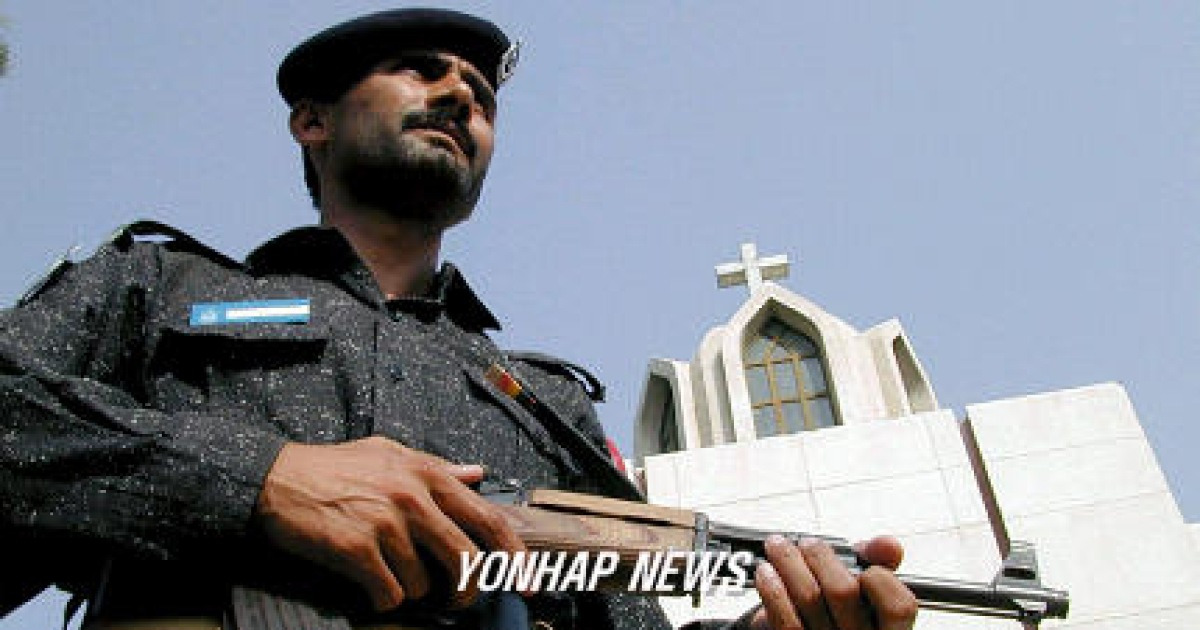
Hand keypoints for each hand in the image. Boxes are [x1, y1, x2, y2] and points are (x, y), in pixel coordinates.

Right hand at [254, 436, 525, 610]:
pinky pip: (389, 595)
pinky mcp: (357, 550)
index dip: (514, 555)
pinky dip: (382, 599)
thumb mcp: (390, 453)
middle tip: (457, 601)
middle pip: (465, 560)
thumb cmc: (335, 467)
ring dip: (410, 592)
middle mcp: (414, 498)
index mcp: (429, 475)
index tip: (525, 582)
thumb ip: (438, 467)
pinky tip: (368, 585)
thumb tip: (477, 473)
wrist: (276, 479)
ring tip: (389, 575)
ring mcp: (386, 525)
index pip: (489, 519)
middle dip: (467, 590)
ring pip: (423, 585)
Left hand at [748, 535, 916, 629]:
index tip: (863, 567)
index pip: (899, 606)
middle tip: (807, 542)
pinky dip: (772, 589)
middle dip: (819, 555)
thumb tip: (889, 545)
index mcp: (887, 629)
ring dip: (788, 562)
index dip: (881, 580)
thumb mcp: (866, 591)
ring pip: (808, 597)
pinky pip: (784, 619)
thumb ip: (878, 563)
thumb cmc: (842, 610)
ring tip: (778, 547)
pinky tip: (766, 573)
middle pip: (843, 591)